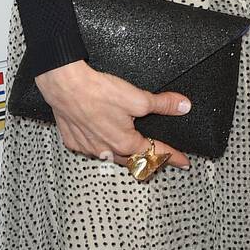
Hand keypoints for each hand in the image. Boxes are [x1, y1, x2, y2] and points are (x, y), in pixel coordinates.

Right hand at [34, 60, 191, 169]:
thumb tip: (182, 106)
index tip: (184, 163)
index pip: (156, 153)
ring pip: (111, 156)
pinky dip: (100, 145)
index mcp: (125, 143)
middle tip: (159, 155)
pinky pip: (91, 149)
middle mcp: (107, 151)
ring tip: (132, 147)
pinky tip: (102, 136)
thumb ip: (163, 104)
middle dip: (147, 159)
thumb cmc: (98, 92)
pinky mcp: (74, 142)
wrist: (66, 86)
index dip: (173, 157)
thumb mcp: (138, 98)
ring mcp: (88, 148)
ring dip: (123, 153)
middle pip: (132, 159)